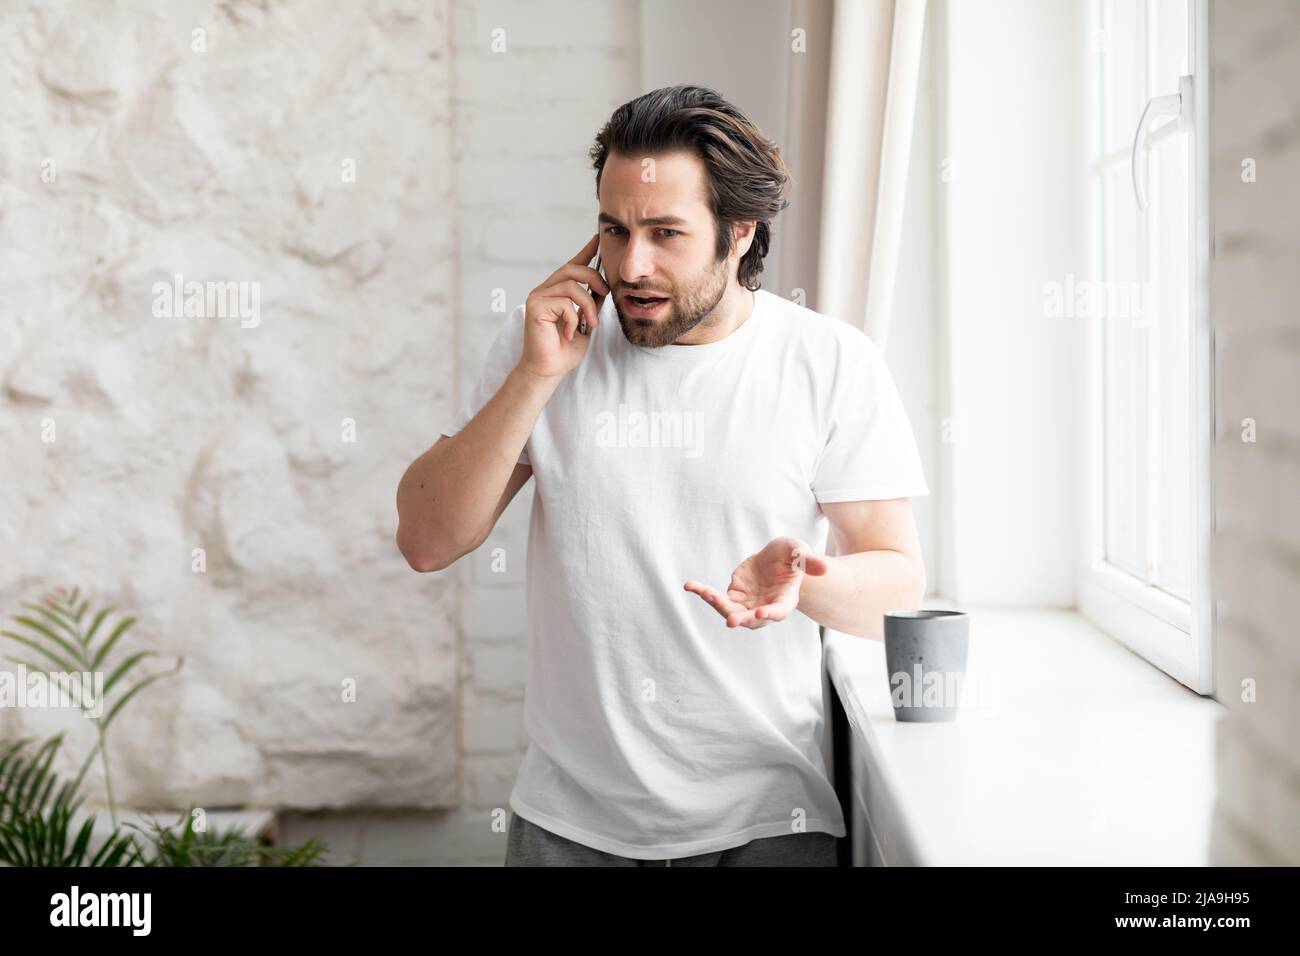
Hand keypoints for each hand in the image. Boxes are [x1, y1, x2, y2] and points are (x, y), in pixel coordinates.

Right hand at [517, 233, 608, 380]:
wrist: (549, 370)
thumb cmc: (565, 349)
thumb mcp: (586, 321)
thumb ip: (592, 302)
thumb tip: (603, 285)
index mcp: (556, 292)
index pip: (572, 266)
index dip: (585, 251)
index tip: (597, 239)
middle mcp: (544, 290)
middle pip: (572, 269)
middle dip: (594, 279)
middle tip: (605, 294)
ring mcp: (537, 297)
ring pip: (571, 286)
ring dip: (587, 305)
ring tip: (590, 323)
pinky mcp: (535, 307)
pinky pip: (564, 303)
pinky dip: (573, 319)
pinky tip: (569, 333)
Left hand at [684, 537, 828, 629]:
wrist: (777, 559)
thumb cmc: (792, 556)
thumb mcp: (799, 552)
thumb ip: (808, 560)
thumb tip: (825, 567)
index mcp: (785, 599)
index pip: (778, 611)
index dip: (770, 614)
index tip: (761, 613)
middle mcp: (765, 607)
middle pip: (752, 619)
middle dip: (741, 618)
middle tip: (730, 620)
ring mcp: (748, 604)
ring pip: (731, 611)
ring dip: (717, 604)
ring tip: (704, 592)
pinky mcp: (734, 597)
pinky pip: (717, 598)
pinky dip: (703, 593)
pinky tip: (690, 585)